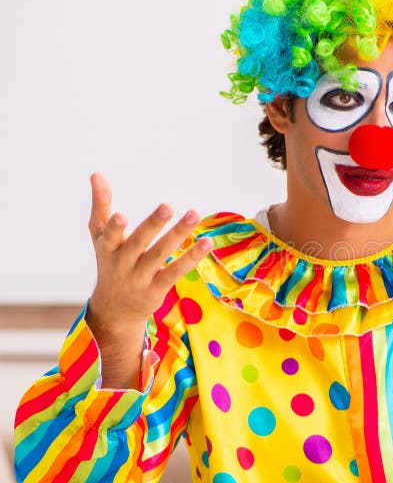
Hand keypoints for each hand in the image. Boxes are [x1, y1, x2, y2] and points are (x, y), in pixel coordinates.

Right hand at [85, 172, 211, 387]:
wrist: (115, 308)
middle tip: (167, 206)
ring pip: (160, 255)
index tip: (121, 215)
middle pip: (138, 243)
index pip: (108, 235)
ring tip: (193, 214)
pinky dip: (191, 257)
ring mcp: (140, 277)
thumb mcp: (100, 236)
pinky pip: (176, 271)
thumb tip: (96, 174)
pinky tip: (206, 242)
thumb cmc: (110, 262)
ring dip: (178, 235)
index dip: (114, 227)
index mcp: (107, 247)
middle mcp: (122, 263)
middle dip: (152, 225)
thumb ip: (100, 206)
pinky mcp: (157, 289)